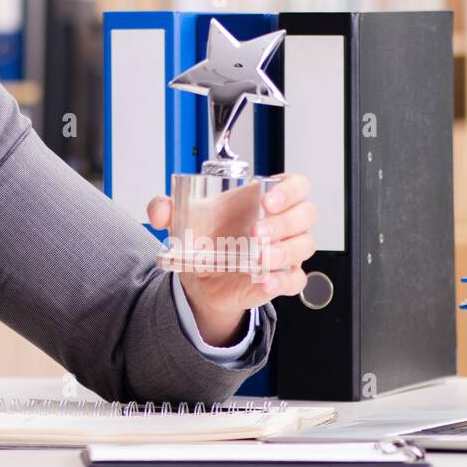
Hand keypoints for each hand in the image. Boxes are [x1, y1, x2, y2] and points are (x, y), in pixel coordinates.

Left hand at [146, 173, 316, 345]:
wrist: (201, 277)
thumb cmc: (204, 238)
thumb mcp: (182, 218)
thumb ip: (164, 207)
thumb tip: (160, 211)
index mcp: (263, 200)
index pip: (296, 185)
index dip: (290, 190)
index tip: (267, 200)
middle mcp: (280, 223)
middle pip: (306, 214)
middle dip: (284, 222)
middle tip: (256, 231)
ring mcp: (285, 251)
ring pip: (305, 245)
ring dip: (284, 251)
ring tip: (259, 257)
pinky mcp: (282, 278)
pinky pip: (297, 279)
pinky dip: (283, 280)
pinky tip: (264, 281)